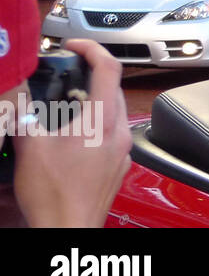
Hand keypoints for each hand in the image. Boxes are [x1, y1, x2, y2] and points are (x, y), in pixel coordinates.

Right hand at [12, 38, 130, 227]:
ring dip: (93, 102)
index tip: (73, 46)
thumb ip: (23, 115)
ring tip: (65, 107)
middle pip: (113, 88)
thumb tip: (16, 99)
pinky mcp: (119, 166)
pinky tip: (73, 137)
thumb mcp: (29, 147)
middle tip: (65, 76)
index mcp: (102, 120)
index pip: (109, 68)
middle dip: (90, 76)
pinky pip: (112, 134)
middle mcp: (119, 132)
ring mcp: (123, 151)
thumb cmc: (53, 193)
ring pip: (115, 112)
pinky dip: (96, 125)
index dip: (92, 48)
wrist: (68, 230)